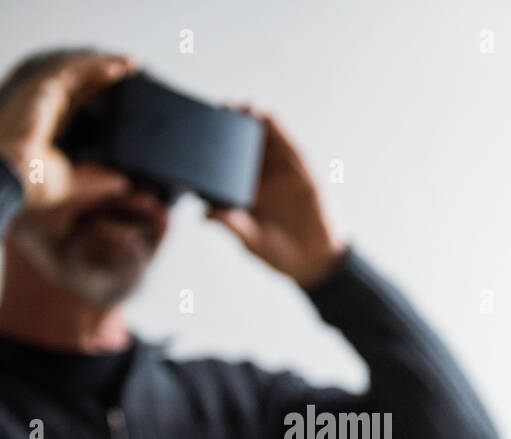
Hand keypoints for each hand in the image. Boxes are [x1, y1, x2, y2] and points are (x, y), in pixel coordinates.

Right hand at [0, 53, 137, 207]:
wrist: (8, 178)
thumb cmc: (30, 184)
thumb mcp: (73, 184)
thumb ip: (98, 180)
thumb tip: (123, 181)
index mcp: (52, 124)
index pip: (80, 99)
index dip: (100, 89)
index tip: (122, 87)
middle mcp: (47, 105)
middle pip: (81, 80)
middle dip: (106, 72)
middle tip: (132, 68)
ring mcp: (43, 94)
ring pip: (79, 70)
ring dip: (106, 64)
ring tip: (131, 63)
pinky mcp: (44, 89)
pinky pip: (75, 70)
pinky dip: (96, 66)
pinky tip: (118, 67)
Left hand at [206, 108, 346, 287]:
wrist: (315, 260)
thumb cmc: (279, 253)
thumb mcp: (252, 240)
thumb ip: (232, 225)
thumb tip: (205, 215)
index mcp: (242, 191)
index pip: (222, 161)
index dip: (210, 146)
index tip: (195, 133)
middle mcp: (259, 175)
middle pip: (239, 141)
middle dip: (227, 123)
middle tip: (214, 111)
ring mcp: (279, 168)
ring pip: (261, 133)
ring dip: (248, 116)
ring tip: (235, 106)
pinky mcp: (299, 166)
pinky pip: (285, 139)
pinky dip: (272, 124)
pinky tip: (261, 114)